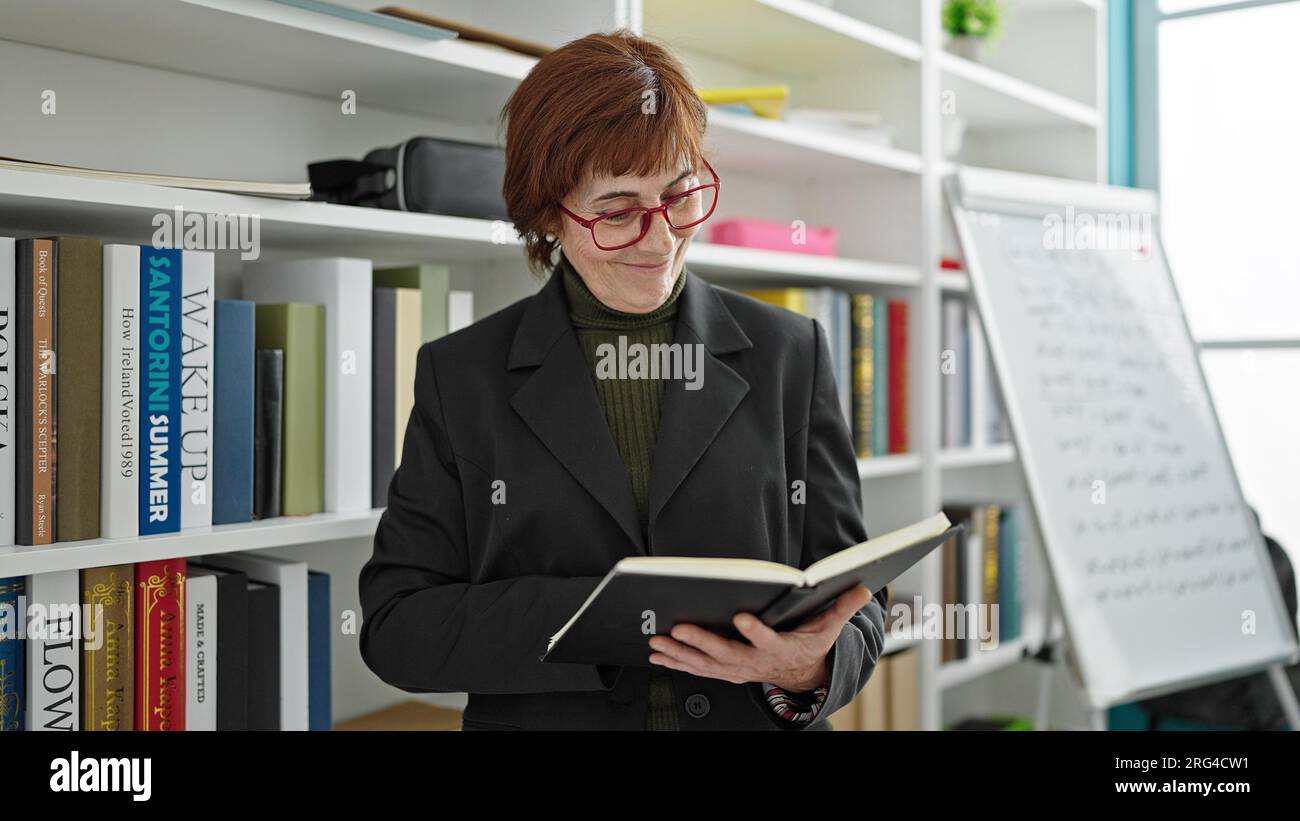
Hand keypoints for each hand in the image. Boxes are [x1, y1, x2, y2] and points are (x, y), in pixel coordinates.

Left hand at [647, 585, 873, 691]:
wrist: (800, 675)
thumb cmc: (810, 645)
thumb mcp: (829, 628)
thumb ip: (841, 607)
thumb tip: (862, 587)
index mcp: (780, 649)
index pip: (767, 640)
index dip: (755, 631)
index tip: (741, 617)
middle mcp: (755, 662)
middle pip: (726, 654)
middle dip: (701, 642)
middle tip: (679, 629)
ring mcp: (737, 669)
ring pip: (705, 664)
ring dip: (680, 654)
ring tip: (657, 642)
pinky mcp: (724, 672)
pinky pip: (698, 669)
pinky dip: (676, 663)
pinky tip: (657, 655)